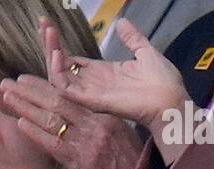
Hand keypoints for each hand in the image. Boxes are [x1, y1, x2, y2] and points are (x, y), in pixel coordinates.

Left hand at [2, 77, 144, 168]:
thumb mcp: (122, 139)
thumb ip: (102, 127)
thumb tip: (85, 121)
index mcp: (106, 116)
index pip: (72, 96)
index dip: (48, 86)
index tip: (30, 80)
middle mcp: (96, 123)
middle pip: (59, 99)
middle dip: (32, 88)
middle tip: (10, 81)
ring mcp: (87, 142)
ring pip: (52, 116)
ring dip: (26, 104)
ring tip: (7, 94)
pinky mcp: (80, 162)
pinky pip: (53, 144)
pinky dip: (35, 132)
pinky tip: (19, 122)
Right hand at [35, 17, 186, 129]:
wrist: (171, 100)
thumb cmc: (162, 82)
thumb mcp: (145, 52)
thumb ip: (132, 38)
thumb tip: (122, 22)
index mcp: (103, 73)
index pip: (73, 60)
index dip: (60, 44)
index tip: (50, 25)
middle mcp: (93, 84)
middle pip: (62, 65)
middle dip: (50, 45)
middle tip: (42, 23)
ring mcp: (91, 94)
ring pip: (60, 76)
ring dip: (51, 54)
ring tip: (48, 33)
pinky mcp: (92, 101)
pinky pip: (68, 89)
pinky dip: (59, 72)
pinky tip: (56, 54)